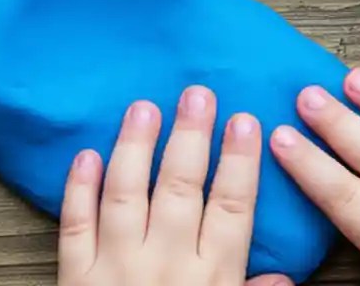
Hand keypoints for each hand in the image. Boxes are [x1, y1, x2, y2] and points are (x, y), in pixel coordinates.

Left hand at [58, 86, 291, 285]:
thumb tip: (284, 277)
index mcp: (211, 280)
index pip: (231, 208)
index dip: (239, 162)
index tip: (246, 120)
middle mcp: (165, 266)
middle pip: (180, 188)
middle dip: (191, 136)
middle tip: (198, 93)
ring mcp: (116, 269)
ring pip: (126, 195)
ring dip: (135, 147)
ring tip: (143, 107)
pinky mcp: (75, 278)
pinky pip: (74, 226)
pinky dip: (78, 189)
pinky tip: (86, 155)